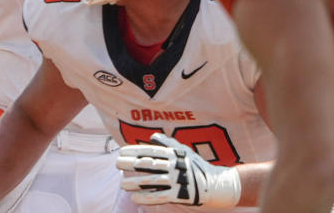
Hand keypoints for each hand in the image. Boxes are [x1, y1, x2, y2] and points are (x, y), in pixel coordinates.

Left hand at [116, 132, 240, 206]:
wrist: (216, 184)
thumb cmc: (197, 166)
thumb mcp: (184, 151)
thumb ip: (168, 144)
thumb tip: (152, 136)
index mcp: (173, 154)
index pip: (149, 151)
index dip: (134, 151)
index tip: (121, 151)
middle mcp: (173, 166)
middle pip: (147, 165)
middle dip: (130, 164)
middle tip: (117, 164)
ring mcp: (176, 180)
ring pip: (151, 181)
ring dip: (135, 183)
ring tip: (122, 185)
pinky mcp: (179, 195)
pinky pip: (159, 196)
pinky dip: (146, 197)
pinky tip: (135, 198)